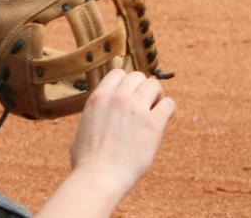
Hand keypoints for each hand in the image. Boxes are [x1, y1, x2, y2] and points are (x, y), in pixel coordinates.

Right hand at [63, 71, 173, 201]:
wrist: (99, 176)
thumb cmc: (87, 161)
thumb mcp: (82, 129)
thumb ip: (93, 118)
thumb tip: (94, 122)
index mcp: (99, 97)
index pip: (118, 73)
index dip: (126, 84)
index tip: (130, 96)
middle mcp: (117, 97)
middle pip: (137, 76)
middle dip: (142, 88)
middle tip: (145, 105)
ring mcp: (135, 109)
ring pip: (154, 85)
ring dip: (156, 95)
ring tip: (155, 111)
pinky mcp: (153, 124)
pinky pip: (168, 104)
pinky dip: (168, 109)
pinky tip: (164, 120)